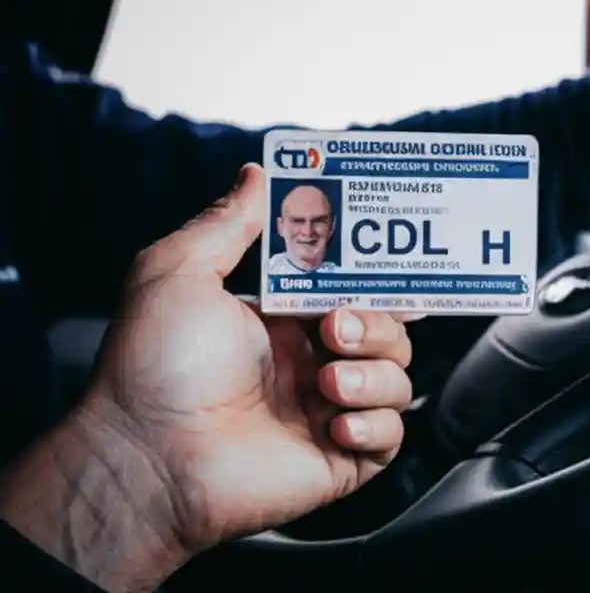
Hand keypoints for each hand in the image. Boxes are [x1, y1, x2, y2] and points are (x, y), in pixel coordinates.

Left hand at [0, 163, 413, 590]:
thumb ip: (228, 221)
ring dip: (375, 374)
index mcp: (281, 322)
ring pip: (398, 379)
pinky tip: (334, 423)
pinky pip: (390, 435)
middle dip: (377, 323)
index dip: (374, 277)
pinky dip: (374, 424)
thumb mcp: (179, 271)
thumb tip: (257, 173)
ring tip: (328, 382)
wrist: (146, 458)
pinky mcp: (339, 461)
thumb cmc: (151, 367)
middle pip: (389, 330)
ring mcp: (326, 413)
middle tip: (334, 328)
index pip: (352, 288)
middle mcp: (309, 365)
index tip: (387, 262)